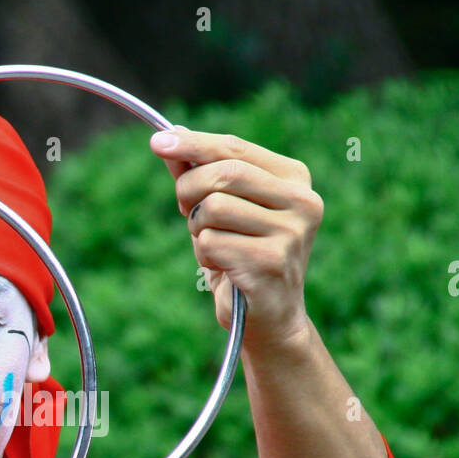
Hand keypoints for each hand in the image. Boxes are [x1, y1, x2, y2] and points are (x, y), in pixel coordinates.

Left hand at [149, 127, 322, 351]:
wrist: (268, 320)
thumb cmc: (241, 258)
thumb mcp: (221, 210)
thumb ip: (200, 173)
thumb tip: (170, 136)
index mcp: (294, 179)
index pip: (235, 148)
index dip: (192, 143)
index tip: (157, 141)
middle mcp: (301, 201)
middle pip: (222, 174)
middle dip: (189, 191)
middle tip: (187, 213)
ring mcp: (290, 233)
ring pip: (212, 208)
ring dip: (198, 230)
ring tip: (216, 248)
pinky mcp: (271, 262)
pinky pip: (210, 243)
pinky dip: (205, 256)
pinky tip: (223, 269)